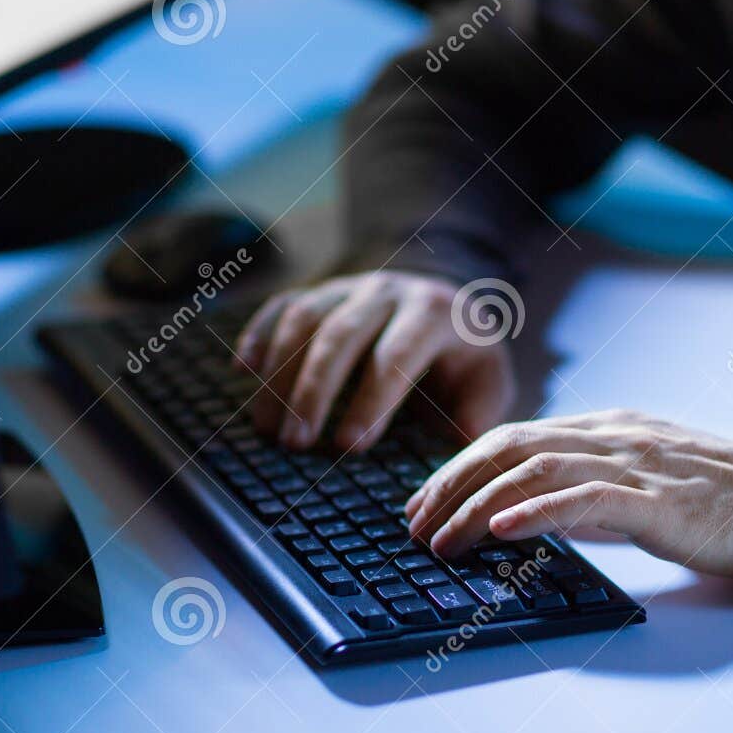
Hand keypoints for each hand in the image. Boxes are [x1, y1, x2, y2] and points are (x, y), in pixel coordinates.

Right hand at [233, 270, 513, 450]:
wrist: (449, 304)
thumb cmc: (464, 358)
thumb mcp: (489, 381)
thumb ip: (479, 411)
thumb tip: (460, 441)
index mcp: (432, 313)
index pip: (395, 356)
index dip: (371, 401)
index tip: (349, 446)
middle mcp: (387, 291)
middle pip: (340, 335)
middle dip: (314, 391)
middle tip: (295, 443)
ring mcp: (349, 286)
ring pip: (305, 319)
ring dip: (280, 373)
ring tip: (265, 426)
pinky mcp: (322, 290)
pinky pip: (282, 305)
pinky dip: (259, 334)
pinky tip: (242, 370)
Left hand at [404, 409, 732, 580]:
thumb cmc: (726, 506)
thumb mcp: (643, 490)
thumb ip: (588, 495)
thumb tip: (526, 517)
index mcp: (609, 430)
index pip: (514, 437)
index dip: (459, 467)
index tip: (423, 503)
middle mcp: (614, 436)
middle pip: (509, 445)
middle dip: (450, 483)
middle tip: (412, 523)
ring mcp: (637, 463)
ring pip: (534, 468)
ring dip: (477, 505)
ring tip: (442, 539)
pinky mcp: (659, 500)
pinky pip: (584, 498)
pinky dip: (535, 512)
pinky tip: (500, 531)